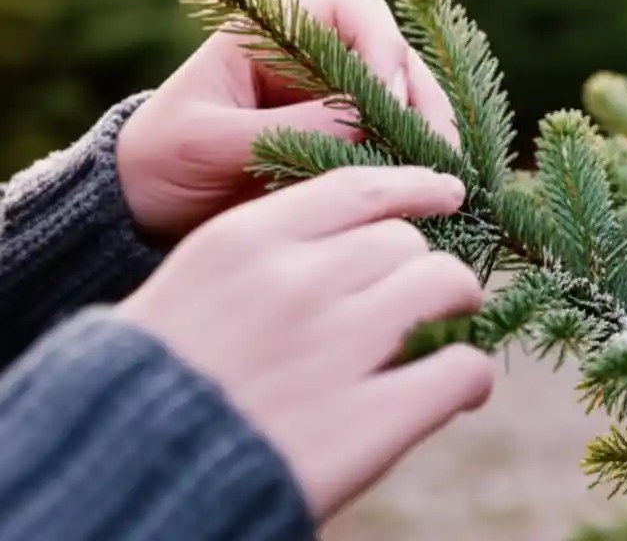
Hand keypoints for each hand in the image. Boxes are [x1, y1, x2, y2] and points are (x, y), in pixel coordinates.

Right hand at [116, 166, 493, 517]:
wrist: (122, 475)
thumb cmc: (148, 386)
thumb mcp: (191, 289)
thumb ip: (267, 258)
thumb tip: (352, 246)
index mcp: (243, 242)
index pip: (358, 187)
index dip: (414, 187)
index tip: (447, 195)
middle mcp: (296, 281)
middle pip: (407, 241)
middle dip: (423, 267)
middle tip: (425, 300)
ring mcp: (336, 347)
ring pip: (446, 285)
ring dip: (457, 309)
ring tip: (447, 337)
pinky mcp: (369, 419)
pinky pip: (460, 368)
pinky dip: (469, 377)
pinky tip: (457, 392)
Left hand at [117, 0, 458, 238]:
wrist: (147, 213)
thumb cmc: (162, 162)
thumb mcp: (208, 141)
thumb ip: (286, 128)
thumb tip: (367, 128)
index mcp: (277, 33)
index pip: (356, 10)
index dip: (381, 46)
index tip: (384, 101)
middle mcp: (320, 62)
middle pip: (399, 59)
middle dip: (422, 101)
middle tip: (433, 151)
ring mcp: (342, 108)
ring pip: (414, 104)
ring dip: (433, 137)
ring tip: (440, 180)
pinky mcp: (354, 153)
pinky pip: (405, 147)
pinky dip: (423, 167)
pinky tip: (432, 196)